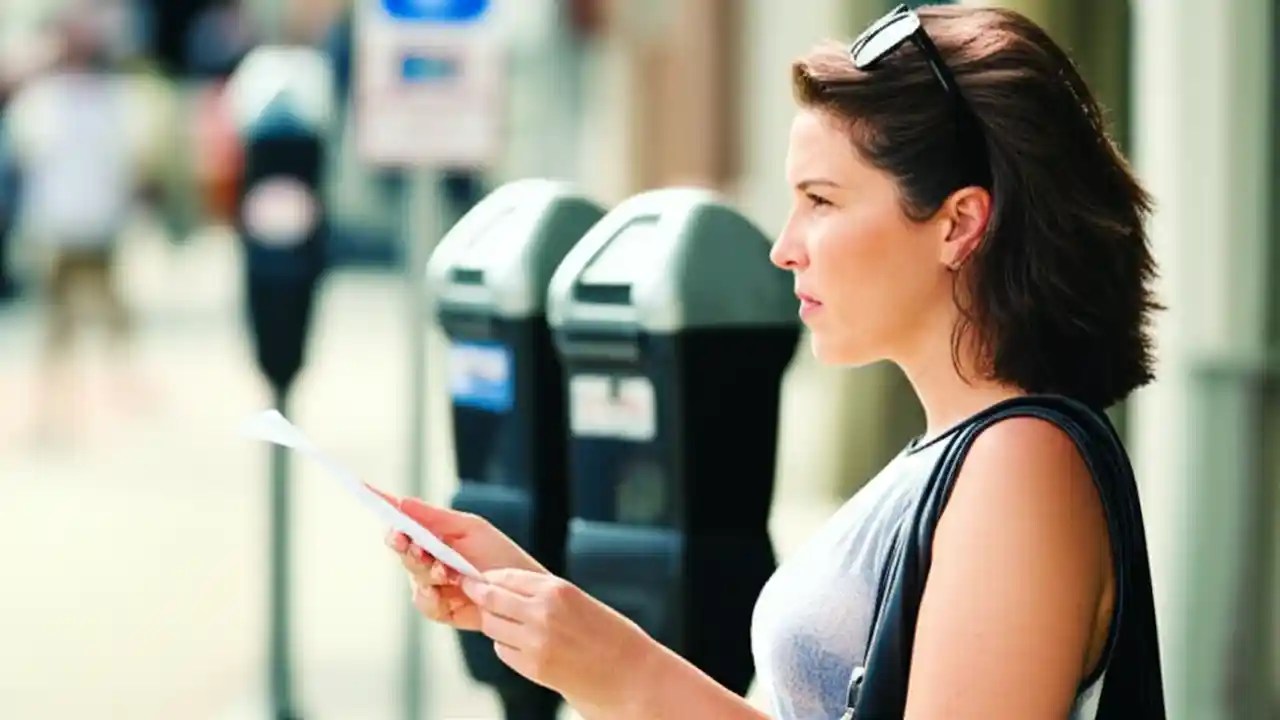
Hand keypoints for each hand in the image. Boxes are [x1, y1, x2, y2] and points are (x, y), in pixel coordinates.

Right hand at [375, 488, 546, 630]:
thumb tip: (401, 502)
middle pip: (401, 547)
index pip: (402, 517)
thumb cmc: (501, 556)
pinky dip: (433, 597)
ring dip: (426, 572)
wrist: (524, 594)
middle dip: (405, 545)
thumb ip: (435, 518)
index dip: (381, 503)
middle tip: (412, 542)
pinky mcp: (440, 608)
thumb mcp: (471, 530)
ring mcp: (432, 583)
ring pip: (412, 575)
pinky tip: (448, 593)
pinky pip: (424, 603)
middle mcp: (428, 557)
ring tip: (447, 571)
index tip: (362, 488)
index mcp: (434, 533)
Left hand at [459, 569, 653, 712]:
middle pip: (490, 599)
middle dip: (478, 594)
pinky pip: (503, 650)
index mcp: (557, 589)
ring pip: (491, 626)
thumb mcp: (578, 601)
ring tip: (507, 623)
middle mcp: (542, 612)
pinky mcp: (532, 667)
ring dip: (493, 623)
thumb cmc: (610, 636)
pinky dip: (506, 646)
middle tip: (471, 591)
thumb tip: (505, 586)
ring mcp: (534, 642)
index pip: (505, 576)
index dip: (488, 577)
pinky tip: (522, 645)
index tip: (479, 577)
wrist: (630, 674)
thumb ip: (543, 593)